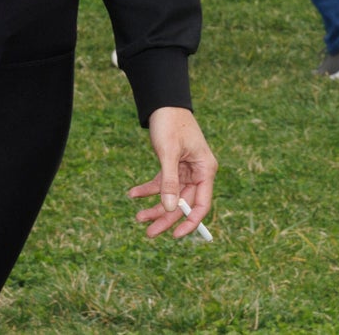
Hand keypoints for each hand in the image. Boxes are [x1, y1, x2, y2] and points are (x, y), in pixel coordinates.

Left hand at [127, 107, 216, 238]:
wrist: (163, 103)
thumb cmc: (171, 123)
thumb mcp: (169, 153)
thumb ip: (169, 181)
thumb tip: (168, 208)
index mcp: (205, 170)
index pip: (202, 204)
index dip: (190, 222)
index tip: (175, 236)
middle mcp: (198, 173)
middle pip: (183, 203)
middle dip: (165, 218)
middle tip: (148, 233)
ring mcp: (185, 170)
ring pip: (170, 197)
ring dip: (154, 206)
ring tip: (138, 218)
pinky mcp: (172, 165)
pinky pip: (161, 183)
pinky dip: (148, 190)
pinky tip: (133, 194)